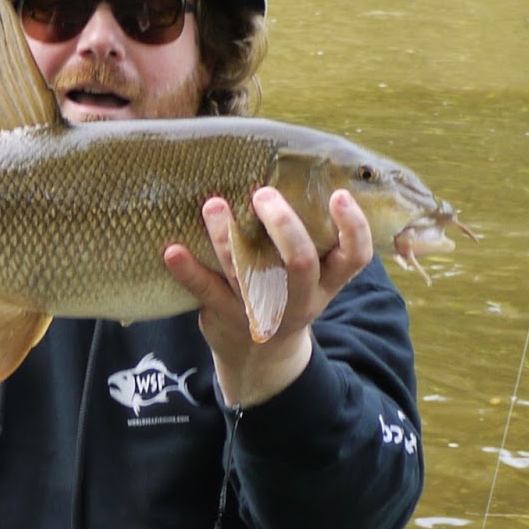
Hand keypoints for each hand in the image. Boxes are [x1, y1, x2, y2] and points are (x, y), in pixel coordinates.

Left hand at [163, 186, 372, 407]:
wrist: (261, 359)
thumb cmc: (288, 296)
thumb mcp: (313, 278)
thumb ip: (315, 239)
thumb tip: (304, 168)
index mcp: (327, 283)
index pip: (355, 257)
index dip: (353, 227)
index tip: (338, 195)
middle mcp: (299, 299)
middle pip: (301, 264)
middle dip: (285, 227)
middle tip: (264, 194)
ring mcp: (261, 311)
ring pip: (248, 274)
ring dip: (228, 237)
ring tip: (214, 204)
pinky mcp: (225, 316)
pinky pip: (205, 291)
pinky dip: (188, 271)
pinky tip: (172, 251)